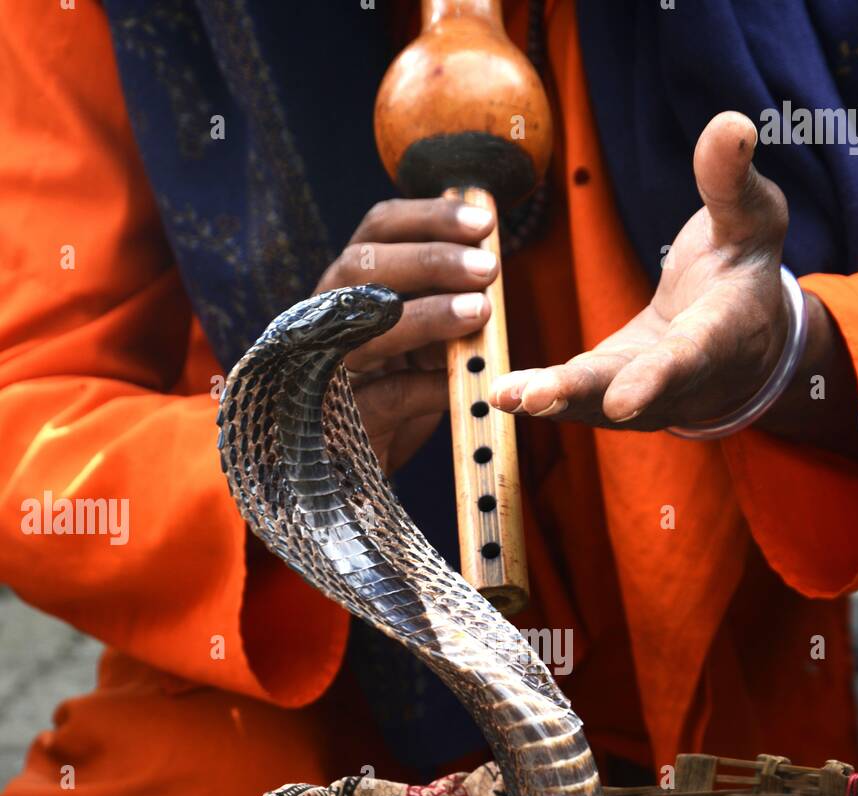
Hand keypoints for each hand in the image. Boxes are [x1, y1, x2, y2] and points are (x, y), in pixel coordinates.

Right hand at [314, 197, 499, 471]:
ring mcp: (327, 368)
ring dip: (428, 315)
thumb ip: (442, 300)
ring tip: (480, 311)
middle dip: (430, 259)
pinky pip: (390, 396)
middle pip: (363, 267)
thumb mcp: (421, 341)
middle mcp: (326, 318)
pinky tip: (469, 382)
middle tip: (488, 268)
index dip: (429, 217)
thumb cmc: (393, 394)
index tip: (482, 219)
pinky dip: (433, 386)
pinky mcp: (345, 421)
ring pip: (365, 328)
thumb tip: (489, 251)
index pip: (378, 229)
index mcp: (349, 286)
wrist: (353, 475)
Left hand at [488, 112, 789, 431]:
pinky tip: (500, 393)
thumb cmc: (744, 267)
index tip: (622, 400)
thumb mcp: (751, 218)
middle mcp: (680, 379)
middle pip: (628, 387)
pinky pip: (574, 397)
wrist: (744, 338)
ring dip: (551, 399)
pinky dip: (537, 397)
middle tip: (539, 398)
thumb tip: (730, 125)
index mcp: (720, 335)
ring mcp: (644, 397)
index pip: (688, 358)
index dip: (656, 379)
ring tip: (505, 395)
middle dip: (583, 392)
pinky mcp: (610, 393)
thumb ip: (731, 181)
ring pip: (594, 399)